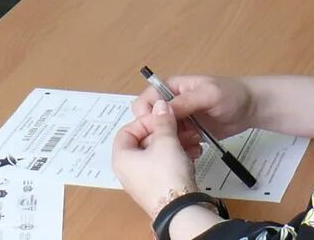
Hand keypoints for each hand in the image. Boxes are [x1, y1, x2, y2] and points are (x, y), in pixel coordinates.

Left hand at [113, 100, 202, 217]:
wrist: (180, 209)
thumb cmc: (167, 175)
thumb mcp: (166, 141)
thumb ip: (163, 121)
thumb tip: (160, 104)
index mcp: (122, 157)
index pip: (127, 130)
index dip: (145, 121)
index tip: (163, 117)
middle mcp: (128, 170)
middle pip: (144, 141)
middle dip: (166, 131)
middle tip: (181, 127)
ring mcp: (142, 180)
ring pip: (157, 153)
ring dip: (175, 143)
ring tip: (192, 140)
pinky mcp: (156, 187)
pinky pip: (163, 165)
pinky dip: (176, 156)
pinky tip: (192, 153)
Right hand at [129, 75, 257, 157]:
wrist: (252, 108)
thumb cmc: (232, 94)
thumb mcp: (208, 94)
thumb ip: (185, 101)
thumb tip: (161, 111)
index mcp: (172, 88)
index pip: (146, 101)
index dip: (146, 116)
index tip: (157, 129)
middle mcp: (172, 104)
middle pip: (151, 121)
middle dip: (160, 133)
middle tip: (177, 139)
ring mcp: (180, 120)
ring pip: (163, 136)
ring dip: (173, 143)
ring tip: (193, 143)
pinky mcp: (189, 134)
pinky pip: (176, 144)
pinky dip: (182, 150)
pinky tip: (196, 150)